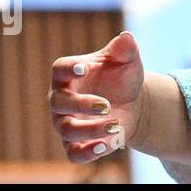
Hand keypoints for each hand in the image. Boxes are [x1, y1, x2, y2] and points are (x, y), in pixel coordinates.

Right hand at [48, 31, 144, 163]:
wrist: (132, 102)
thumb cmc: (122, 76)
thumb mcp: (127, 60)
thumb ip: (126, 48)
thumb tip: (127, 37)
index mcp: (70, 74)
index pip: (60, 69)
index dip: (69, 69)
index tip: (83, 68)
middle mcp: (62, 99)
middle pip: (58, 102)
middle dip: (82, 104)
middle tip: (107, 105)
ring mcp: (66, 122)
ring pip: (66, 129)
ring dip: (90, 129)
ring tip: (116, 124)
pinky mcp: (75, 143)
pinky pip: (73, 153)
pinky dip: (87, 152)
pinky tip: (105, 146)